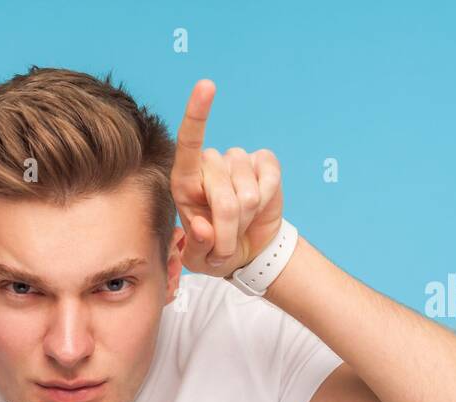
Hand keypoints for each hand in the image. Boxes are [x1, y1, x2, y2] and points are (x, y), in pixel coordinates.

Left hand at [171, 79, 282, 277]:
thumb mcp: (199, 260)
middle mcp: (210, 166)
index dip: (197, 115)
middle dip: (227, 227)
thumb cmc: (215, 251)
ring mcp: (238, 161)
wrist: (247, 250)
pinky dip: (267, 201)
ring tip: (241, 224)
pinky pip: (269, 180)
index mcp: (185, 182)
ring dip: (246, 219)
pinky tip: (259, 207)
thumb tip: (202, 227)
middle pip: (222, 193)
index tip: (206, 86)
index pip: (189, 144)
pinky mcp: (265, 163)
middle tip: (226, 240)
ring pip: (247, 193)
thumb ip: (197, 246)